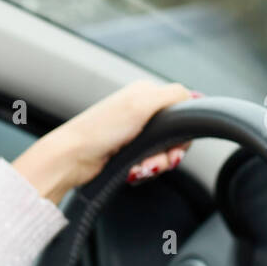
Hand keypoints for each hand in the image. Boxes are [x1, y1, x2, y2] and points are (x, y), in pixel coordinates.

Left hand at [11, 80, 195, 204]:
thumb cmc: (99, 130)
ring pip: (163, 153)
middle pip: (175, 136)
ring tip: (140, 169)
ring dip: (155, 165)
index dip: (182, 133)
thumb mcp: (140, 104)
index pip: (183, 111)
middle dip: (168, 154)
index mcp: (146, 94)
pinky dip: (144, 171)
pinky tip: (133, 172)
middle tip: (155, 162)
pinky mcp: (127, 152)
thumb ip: (173, 95)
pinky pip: (149, 163)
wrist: (71, 158)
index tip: (174, 146)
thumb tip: (195, 96)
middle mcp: (141, 110)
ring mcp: (134, 133)